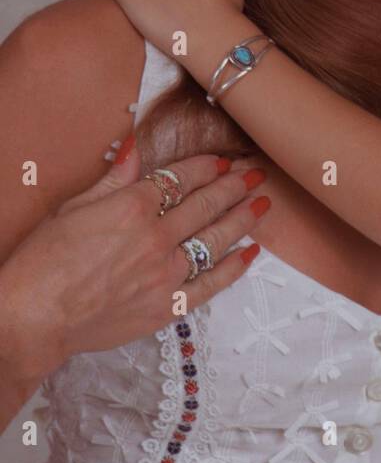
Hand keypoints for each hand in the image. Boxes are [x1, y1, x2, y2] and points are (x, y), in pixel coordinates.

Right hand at [0, 136, 270, 431]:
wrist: (35, 317)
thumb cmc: (44, 262)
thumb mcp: (74, 207)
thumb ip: (113, 178)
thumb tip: (134, 146)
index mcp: (132, 206)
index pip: (180, 178)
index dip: (205, 167)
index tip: (222, 161)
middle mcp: (156, 236)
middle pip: (206, 204)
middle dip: (235, 185)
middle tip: (255, 173)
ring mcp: (167, 272)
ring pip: (217, 239)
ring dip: (243, 218)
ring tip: (263, 204)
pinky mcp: (170, 306)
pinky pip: (213, 283)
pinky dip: (235, 267)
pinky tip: (251, 251)